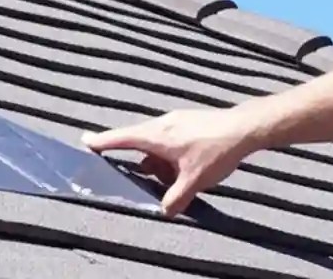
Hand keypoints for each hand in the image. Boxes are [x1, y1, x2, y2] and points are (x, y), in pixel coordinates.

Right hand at [81, 107, 262, 216]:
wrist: (247, 127)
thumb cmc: (217, 150)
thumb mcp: (195, 181)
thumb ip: (175, 199)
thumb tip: (164, 211)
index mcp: (158, 136)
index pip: (122, 138)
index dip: (102, 141)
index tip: (85, 141)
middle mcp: (164, 125)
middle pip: (138, 142)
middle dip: (136, 161)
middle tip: (133, 176)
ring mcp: (179, 121)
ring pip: (157, 144)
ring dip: (157, 161)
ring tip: (169, 179)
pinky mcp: (192, 122)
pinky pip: (171, 140)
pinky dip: (170, 155)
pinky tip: (184, 168)